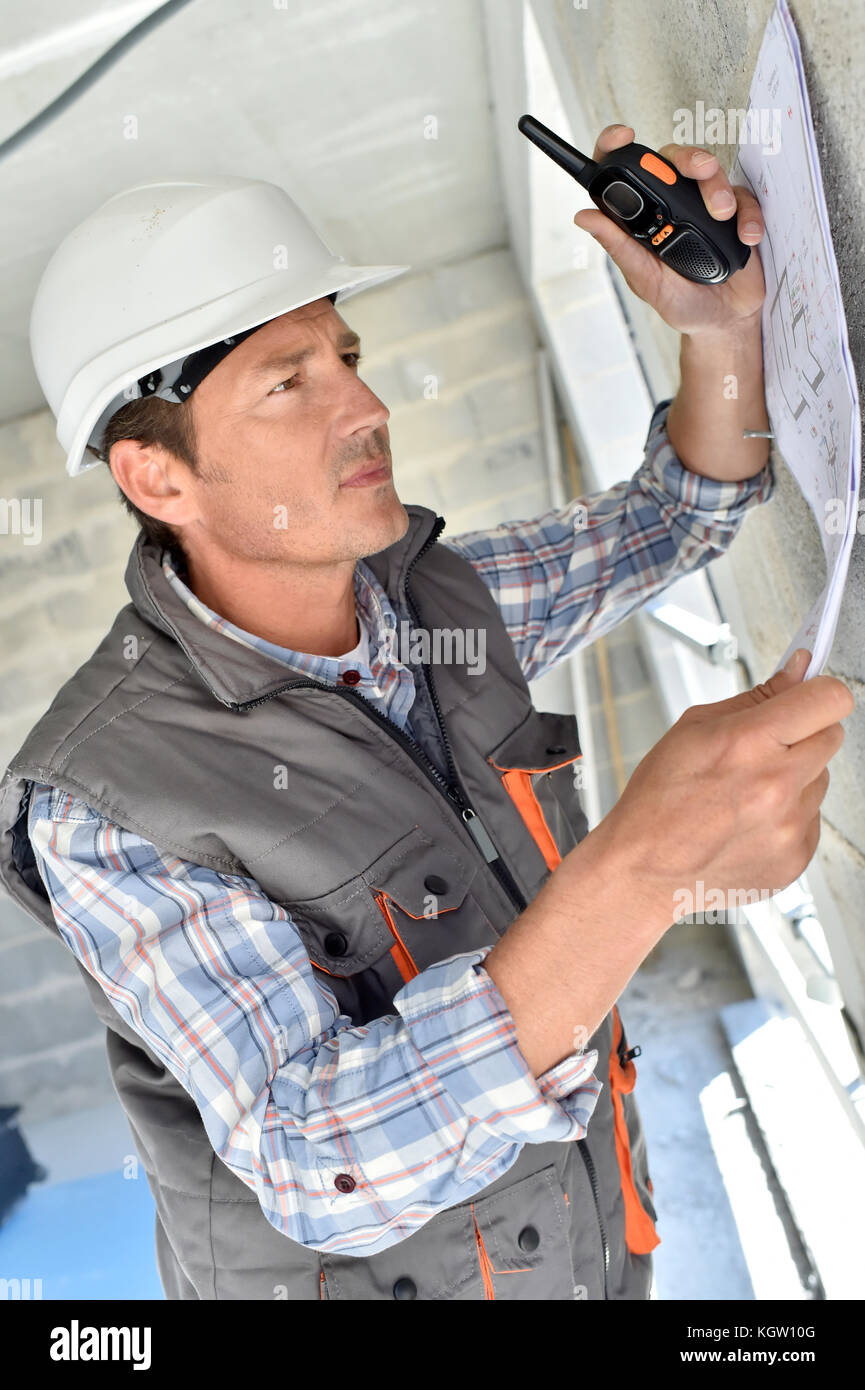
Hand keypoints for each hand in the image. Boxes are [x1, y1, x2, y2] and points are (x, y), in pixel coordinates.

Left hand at [573, 124, 766, 336]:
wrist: (724, 322)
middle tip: (699, 169)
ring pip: (709, 171)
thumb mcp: (646, 279)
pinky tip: (745, 236)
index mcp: (641, 218)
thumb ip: (620, 247)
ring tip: (723, 215)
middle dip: (687, 157)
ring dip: (718, 187)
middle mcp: (670, 204)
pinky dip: (747, 214)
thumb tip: (584, 217)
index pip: (623, 173)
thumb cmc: (680, 302)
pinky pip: (743, 196)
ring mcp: (703, 205)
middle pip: (672, 159)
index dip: (615, 147)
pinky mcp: (735, 212)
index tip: (622, 137)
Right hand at [589, 648, 853, 917]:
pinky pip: (811, 818)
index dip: (819, 692)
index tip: (809, 694)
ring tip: (747, 792)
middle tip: (768, 745)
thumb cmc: (658, 801)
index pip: (830, 699)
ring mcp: (791, 826)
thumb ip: (756, 698)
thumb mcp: (693, 729)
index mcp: (749, 743)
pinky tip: (749, 820)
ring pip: (820, 778)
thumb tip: (797, 672)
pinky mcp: (797, 856)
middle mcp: (777, 785)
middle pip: (832, 735)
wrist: (644, 869)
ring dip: (795, 776)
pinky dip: (788, 815)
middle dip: (805, 732)